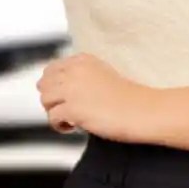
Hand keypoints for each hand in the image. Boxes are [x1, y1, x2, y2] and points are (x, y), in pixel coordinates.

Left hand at [37, 53, 154, 142]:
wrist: (144, 111)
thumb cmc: (129, 98)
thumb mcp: (103, 75)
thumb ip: (83, 76)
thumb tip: (61, 89)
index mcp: (82, 60)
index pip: (51, 69)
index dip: (54, 86)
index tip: (63, 97)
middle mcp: (75, 71)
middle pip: (44, 84)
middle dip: (52, 98)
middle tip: (64, 109)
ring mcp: (73, 89)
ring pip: (44, 99)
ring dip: (53, 111)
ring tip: (69, 119)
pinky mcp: (73, 108)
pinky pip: (52, 117)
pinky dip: (59, 125)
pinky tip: (73, 127)